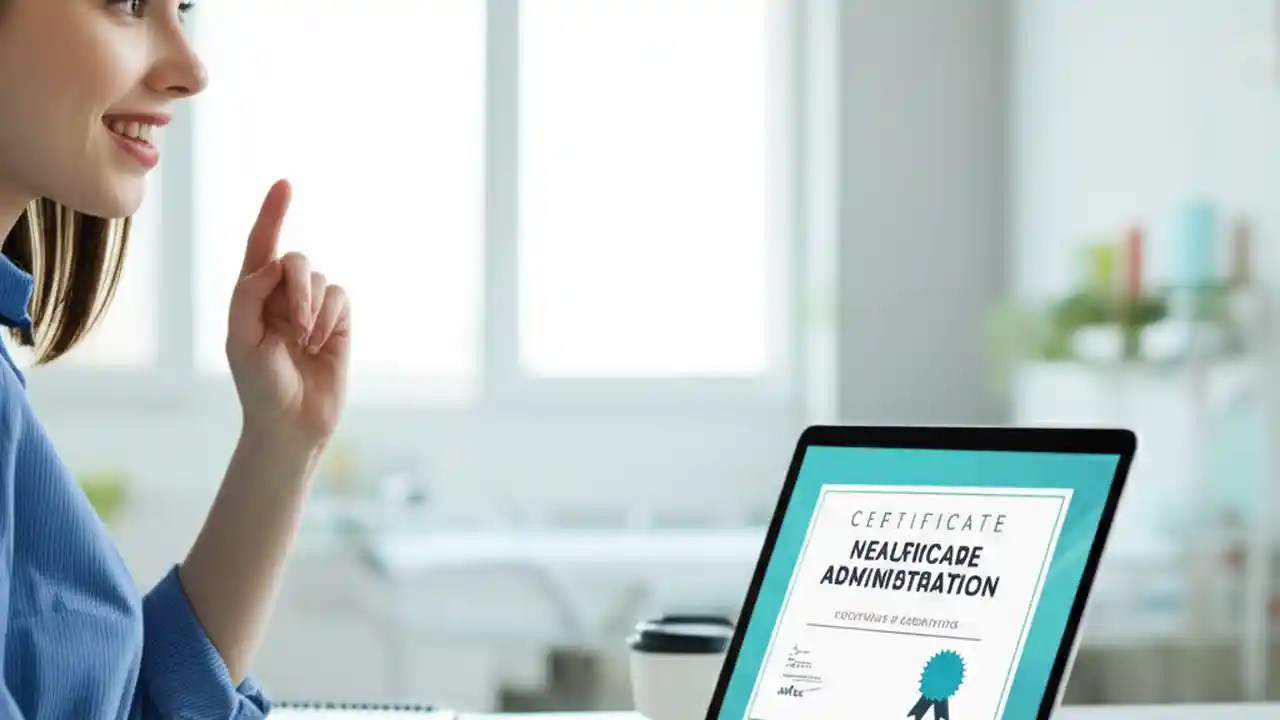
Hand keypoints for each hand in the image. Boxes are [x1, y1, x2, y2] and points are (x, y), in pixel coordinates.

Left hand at [225, 179, 350, 447]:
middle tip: (295, 327)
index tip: (285, 184)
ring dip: (312, 312)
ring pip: (321, 281)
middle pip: (297, 260)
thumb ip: (250, 294)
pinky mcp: (338, 323)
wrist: (291, 423)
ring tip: (306, 345)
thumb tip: (278, 263)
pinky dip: (330, 319)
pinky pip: (340, 298)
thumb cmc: (259, 385)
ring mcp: (313, 309)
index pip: (262, 245)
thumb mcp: (241, 338)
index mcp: (252, 295)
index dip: (272, 213)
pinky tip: (321, 345)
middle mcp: (283, 296)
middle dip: (298, 288)